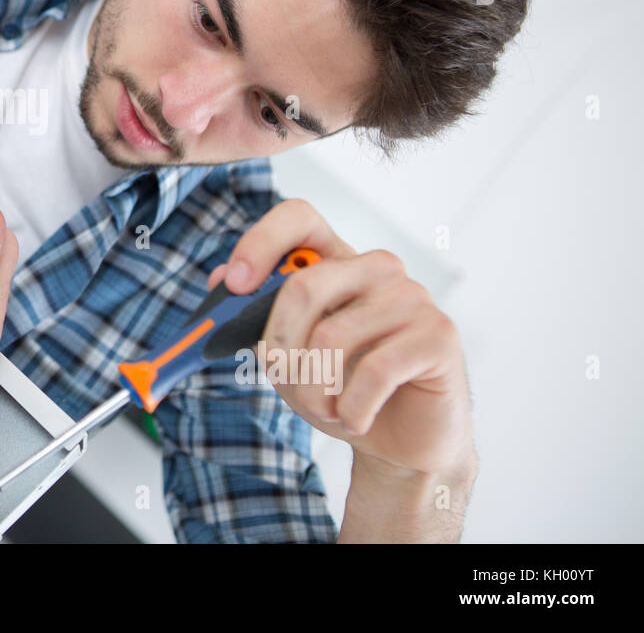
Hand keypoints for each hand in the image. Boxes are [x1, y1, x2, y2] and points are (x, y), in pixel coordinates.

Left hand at [207, 199, 474, 478]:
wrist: (401, 442)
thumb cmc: (341, 390)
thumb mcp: (287, 357)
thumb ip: (256, 317)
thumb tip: (221, 279)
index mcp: (336, 263)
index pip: (299, 218)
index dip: (261, 242)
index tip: (236, 285)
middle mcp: (376, 269)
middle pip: (304, 284)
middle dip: (279, 345)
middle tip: (282, 379)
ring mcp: (412, 296)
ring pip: (332, 336)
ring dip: (313, 390)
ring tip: (324, 409)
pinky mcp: (439, 334)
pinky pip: (375, 371)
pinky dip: (351, 409)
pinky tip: (356, 420)